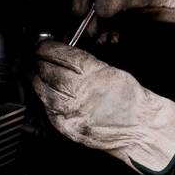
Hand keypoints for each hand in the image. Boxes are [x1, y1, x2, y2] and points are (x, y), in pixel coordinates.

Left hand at [32, 40, 174, 174]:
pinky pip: (47, 109)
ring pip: (43, 90)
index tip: (43, 46)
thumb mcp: (111, 71)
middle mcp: (81, 92)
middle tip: (35, 56)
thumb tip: (63, 55)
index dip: (49, 48)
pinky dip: (43, 99)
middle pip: (48, 71)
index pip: (62, 55)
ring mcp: (72, 111)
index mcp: (95, 74)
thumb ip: (86, 63)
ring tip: (35, 72)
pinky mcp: (66, 126)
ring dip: (35, 79)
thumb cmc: (131, 100)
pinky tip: (44, 93)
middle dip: (38, 62)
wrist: (140, 129)